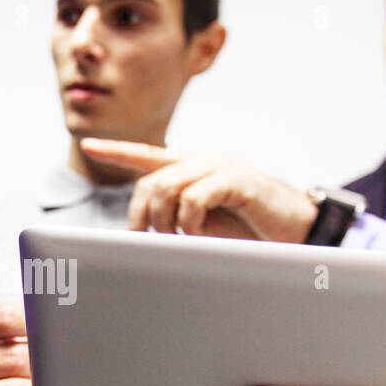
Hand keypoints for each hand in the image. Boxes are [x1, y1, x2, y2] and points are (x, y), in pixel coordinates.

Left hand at [78, 137, 317, 242]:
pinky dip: (189, 220)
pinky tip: (199, 233)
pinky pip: (195, 197)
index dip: (116, 151)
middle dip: (142, 214)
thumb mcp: (204, 224)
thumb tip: (144, 234)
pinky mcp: (237, 180)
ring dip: (164, 220)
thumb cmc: (250, 229)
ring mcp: (220, 167)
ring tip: (177, 240)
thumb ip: (176, 219)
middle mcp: (202, 162)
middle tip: (149, 241)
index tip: (88, 145)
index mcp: (192, 170)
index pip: (147, 155)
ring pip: (168, 187)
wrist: (297, 231)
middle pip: (150, 181)